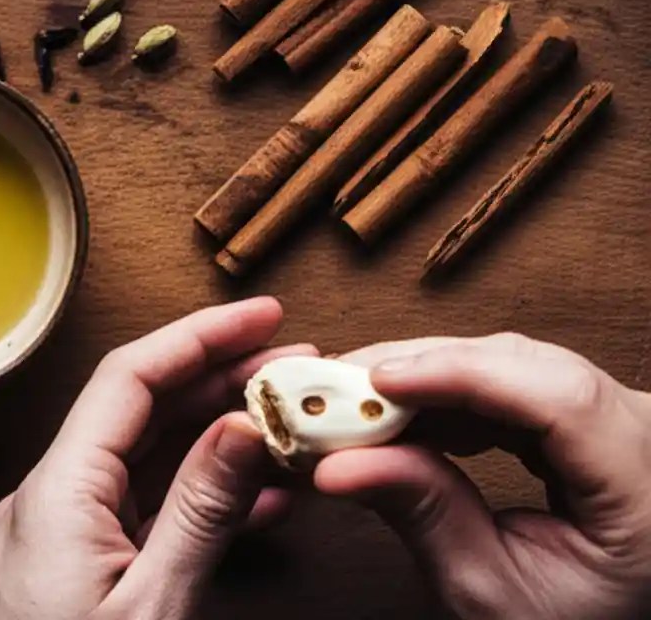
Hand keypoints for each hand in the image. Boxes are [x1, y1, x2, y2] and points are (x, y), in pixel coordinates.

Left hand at [0, 298, 314, 619]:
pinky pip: (137, 511)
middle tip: (297, 367)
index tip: (263, 315)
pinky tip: (254, 495)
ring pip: (143, 461)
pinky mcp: (70, 568)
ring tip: (290, 421)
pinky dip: (195, 495)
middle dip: (219, 381)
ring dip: (215, 437)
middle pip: (139, 412)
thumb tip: (246, 425)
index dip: (200, 336)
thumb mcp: (154, 608)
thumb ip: (202, 512)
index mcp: (56, 493)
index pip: (130, 379)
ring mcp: (56, 534)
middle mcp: (47, 499)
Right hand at [316, 333, 650, 619]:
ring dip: (422, 378)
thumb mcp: (489, 591)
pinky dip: (442, 393)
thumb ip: (425, 517)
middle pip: (525, 366)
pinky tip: (392, 410)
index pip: (562, 399)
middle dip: (423, 371)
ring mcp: (614, 414)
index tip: (379, 380)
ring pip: (508, 363)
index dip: (464, 375)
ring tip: (348, 403)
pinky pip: (506, 379)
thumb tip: (341, 464)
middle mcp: (643, 431)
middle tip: (335, 388)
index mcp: (644, 487)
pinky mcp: (581, 411)